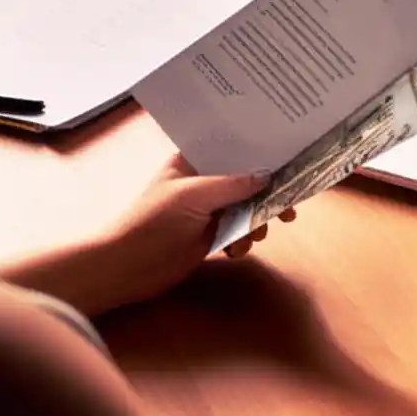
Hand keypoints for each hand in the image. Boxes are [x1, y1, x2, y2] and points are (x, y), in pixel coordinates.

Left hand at [98, 153, 294, 306]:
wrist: (127, 268)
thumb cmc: (154, 221)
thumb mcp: (195, 195)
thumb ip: (234, 185)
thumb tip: (268, 176)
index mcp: (192, 161)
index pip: (231, 148)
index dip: (259, 152)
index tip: (288, 159)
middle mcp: (202, 181)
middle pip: (245, 180)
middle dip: (266, 195)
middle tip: (288, 208)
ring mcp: (207, 210)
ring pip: (246, 208)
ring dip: (256, 222)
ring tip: (255, 235)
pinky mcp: (209, 236)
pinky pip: (238, 232)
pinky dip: (243, 240)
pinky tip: (235, 250)